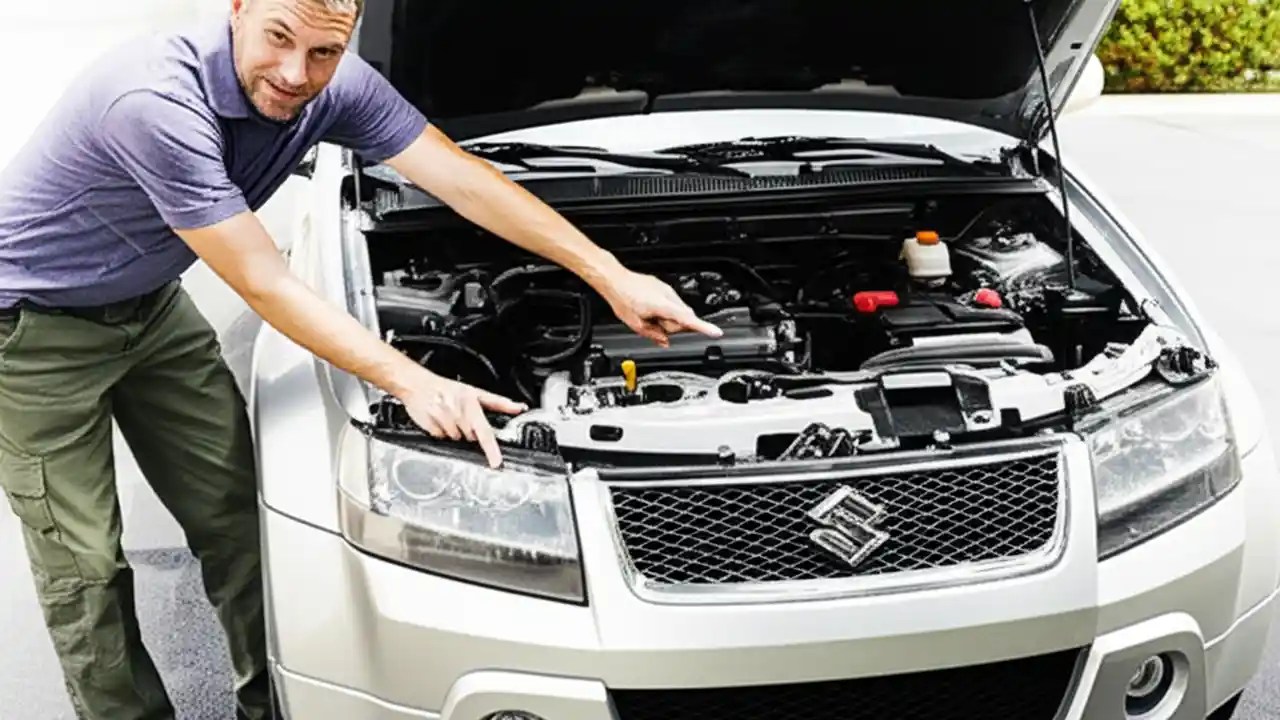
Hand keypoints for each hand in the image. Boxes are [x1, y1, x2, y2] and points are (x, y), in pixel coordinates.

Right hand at [399, 370, 526, 467]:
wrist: (417, 384)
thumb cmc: (447, 388)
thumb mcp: (475, 392)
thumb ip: (499, 403)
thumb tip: (520, 408)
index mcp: (471, 404)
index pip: (485, 432)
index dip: (491, 450)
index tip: (496, 464)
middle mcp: (457, 412)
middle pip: (470, 437)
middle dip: (469, 430)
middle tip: (461, 416)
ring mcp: (443, 419)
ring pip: (455, 438)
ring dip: (454, 431)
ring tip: (448, 415)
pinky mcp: (430, 426)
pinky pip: (440, 438)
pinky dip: (441, 432)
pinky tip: (438, 419)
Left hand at [601, 270, 723, 346]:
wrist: (615, 279)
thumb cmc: (623, 298)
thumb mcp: (635, 324)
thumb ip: (654, 335)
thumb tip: (664, 341)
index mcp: (663, 306)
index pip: (688, 320)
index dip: (703, 328)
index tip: (716, 332)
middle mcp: (669, 296)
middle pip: (682, 319)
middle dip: (671, 326)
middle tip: (653, 325)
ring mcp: (667, 290)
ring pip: (677, 311)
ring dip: (666, 317)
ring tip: (648, 314)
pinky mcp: (663, 287)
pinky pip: (671, 303)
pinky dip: (664, 310)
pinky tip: (649, 308)